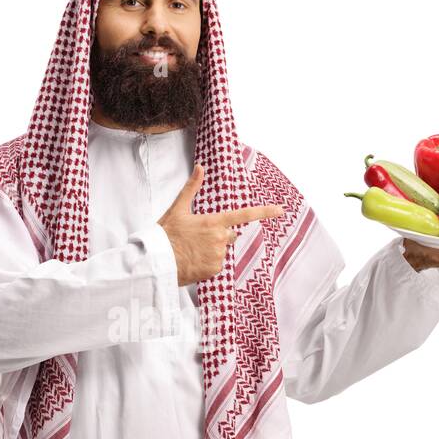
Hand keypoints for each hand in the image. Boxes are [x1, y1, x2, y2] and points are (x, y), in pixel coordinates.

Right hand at [158, 163, 283, 284]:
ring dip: (211, 250)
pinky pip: (216, 265)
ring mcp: (218, 255)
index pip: (244, 215)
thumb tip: (200, 168)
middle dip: (217, 236)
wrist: (157, 261)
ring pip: (221, 250)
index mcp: (214, 221)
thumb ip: (192, 188)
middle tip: (196, 238)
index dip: (265, 212)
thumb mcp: (178, 208)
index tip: (281, 210)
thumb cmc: (166, 233)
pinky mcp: (214, 270)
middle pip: (229, 235)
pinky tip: (193, 261)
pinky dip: (207, 264)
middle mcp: (220, 238)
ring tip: (192, 251)